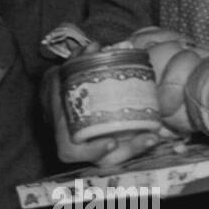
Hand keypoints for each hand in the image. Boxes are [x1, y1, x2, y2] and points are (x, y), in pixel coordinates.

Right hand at [44, 61, 164, 168]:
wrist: (54, 96)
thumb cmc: (59, 86)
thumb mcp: (62, 72)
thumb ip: (77, 61)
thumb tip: (95, 47)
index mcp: (61, 130)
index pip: (70, 151)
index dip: (90, 150)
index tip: (111, 141)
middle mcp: (78, 144)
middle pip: (103, 160)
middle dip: (127, 151)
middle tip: (149, 137)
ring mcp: (94, 146)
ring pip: (115, 159)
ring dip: (136, 149)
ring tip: (154, 136)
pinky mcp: (107, 142)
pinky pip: (122, 149)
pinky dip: (137, 143)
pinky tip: (153, 132)